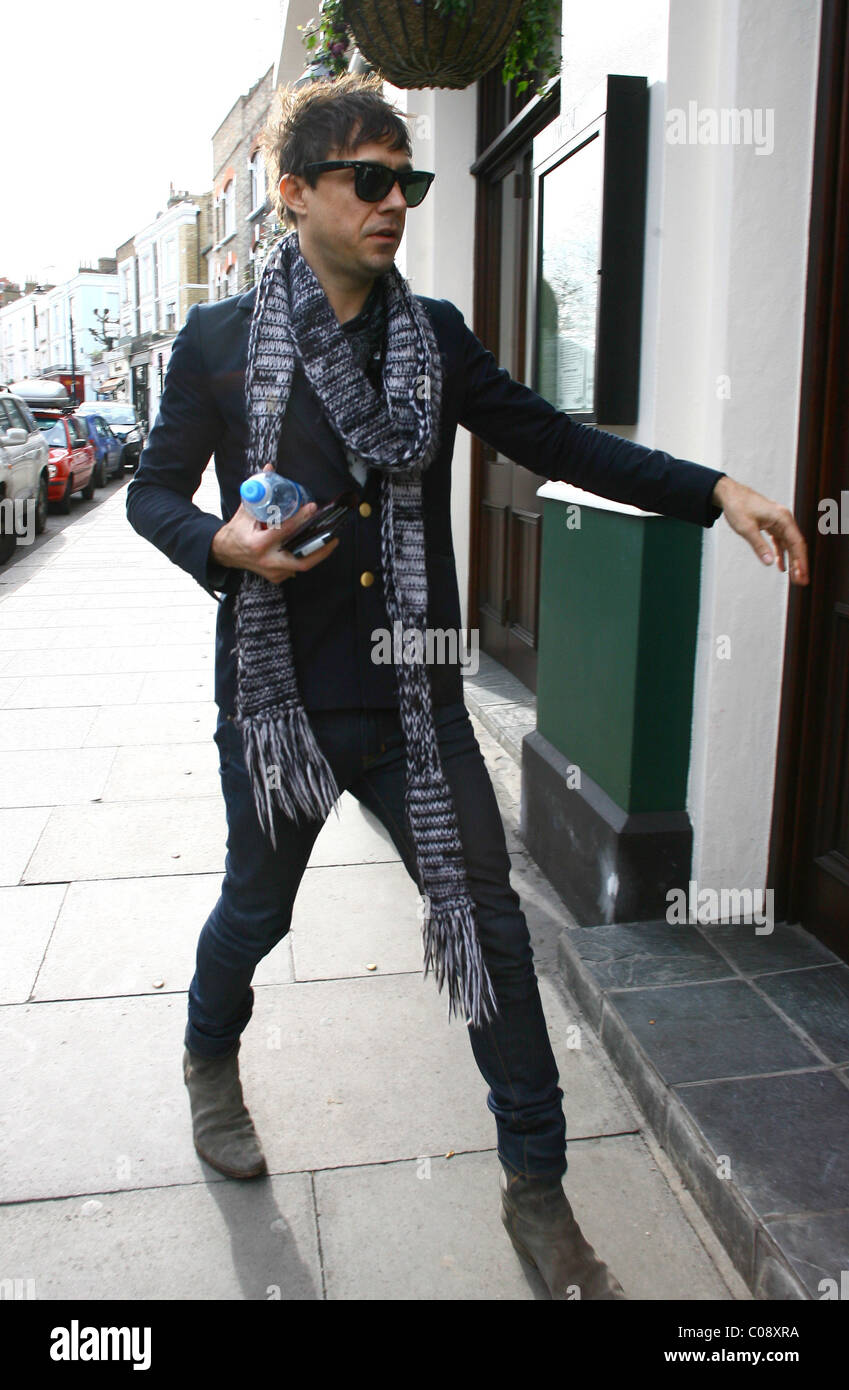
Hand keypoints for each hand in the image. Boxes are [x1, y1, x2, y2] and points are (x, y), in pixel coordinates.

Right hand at [211, 465, 338, 583]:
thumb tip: (270, 468)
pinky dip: (305, 558)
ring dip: (317, 555)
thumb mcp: (245, 510)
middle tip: (333, 538)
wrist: (225, 552)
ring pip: (301, 567)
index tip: (313, 508)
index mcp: (257, 544)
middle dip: (320, 550)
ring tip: (330, 542)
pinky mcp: (275, 577)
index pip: (284, 531)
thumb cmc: (237, 530)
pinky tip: (315, 548)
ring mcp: (272, 572)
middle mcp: (266, 561)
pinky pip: (295, 568)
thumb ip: (258, 491)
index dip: (300, 519)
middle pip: (300, 561)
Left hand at [712, 476, 808, 584]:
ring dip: (791, 560)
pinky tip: (781, 566)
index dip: (801, 561)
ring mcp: (778, 521)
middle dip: (799, 564)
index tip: (802, 575)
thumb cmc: (738, 506)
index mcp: (782, 518)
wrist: (729, 494)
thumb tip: (769, 563)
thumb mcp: (747, 528)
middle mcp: (784, 519)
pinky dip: (781, 553)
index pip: (797, 543)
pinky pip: (780, 541)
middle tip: (801, 581)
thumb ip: (759, 546)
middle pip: (796, 544)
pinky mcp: (771, 524)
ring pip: (789, 544)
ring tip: (794, 577)